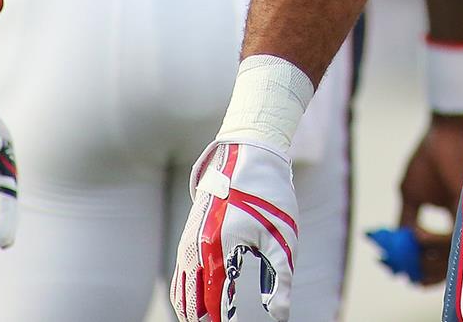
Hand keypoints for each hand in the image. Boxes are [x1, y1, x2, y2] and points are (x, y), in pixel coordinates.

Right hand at [172, 140, 298, 321]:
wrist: (245, 157)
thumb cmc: (268, 195)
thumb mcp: (282, 235)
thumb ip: (279, 277)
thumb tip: (280, 314)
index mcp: (223, 248)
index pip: (225, 303)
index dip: (238, 319)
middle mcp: (199, 250)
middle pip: (201, 306)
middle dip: (217, 319)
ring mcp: (189, 247)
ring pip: (185, 299)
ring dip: (200, 315)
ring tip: (219, 320)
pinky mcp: (187, 243)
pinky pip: (181, 282)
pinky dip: (188, 301)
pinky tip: (203, 310)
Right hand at [395, 113, 462, 282]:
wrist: (446, 130)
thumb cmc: (431, 156)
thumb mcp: (412, 192)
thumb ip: (406, 220)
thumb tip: (397, 248)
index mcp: (455, 218)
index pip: (445, 255)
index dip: (428, 269)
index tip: (408, 276)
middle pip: (450, 261)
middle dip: (425, 271)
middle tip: (406, 274)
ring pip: (451, 255)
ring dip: (424, 257)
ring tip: (410, 247)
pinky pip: (453, 239)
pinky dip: (431, 242)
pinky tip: (418, 234)